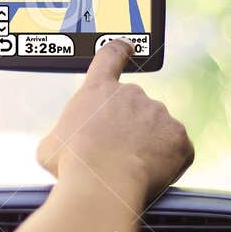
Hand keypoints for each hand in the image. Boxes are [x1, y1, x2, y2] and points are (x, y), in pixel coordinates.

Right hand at [36, 41, 193, 200]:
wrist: (102, 183)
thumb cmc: (72, 165)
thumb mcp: (51, 146)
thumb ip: (64, 136)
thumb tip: (66, 146)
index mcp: (99, 90)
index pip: (111, 56)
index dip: (120, 51)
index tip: (127, 48)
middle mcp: (132, 94)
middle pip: (134, 107)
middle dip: (128, 129)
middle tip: (114, 156)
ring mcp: (159, 114)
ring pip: (156, 130)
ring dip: (147, 146)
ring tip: (129, 170)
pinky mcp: (179, 137)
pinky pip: (176, 149)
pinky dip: (167, 162)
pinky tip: (151, 175)